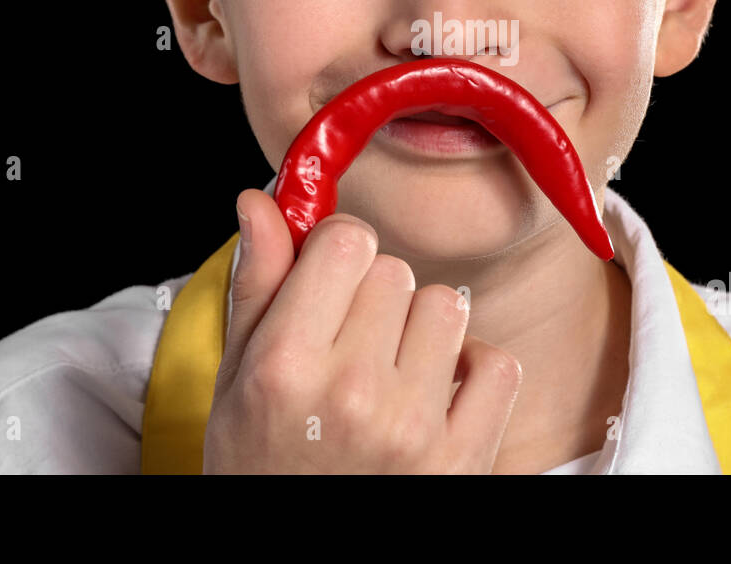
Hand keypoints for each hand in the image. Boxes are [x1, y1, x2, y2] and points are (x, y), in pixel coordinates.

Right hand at [203, 188, 522, 472]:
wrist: (293, 557)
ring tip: (390, 369)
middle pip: (396, 269)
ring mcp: (413, 428)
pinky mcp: (461, 460)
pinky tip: (436, 391)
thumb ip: (255, 286)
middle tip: (350, 342)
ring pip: (448, 305)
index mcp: (285, 366)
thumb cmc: (260, 469)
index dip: (338, 250)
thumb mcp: (234, 381)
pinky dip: (474, 370)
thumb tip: (262, 201)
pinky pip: (497, 364)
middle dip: (374, 293)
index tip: (330, 276)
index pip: (347, 241)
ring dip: (422, 327)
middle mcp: (352, 393)